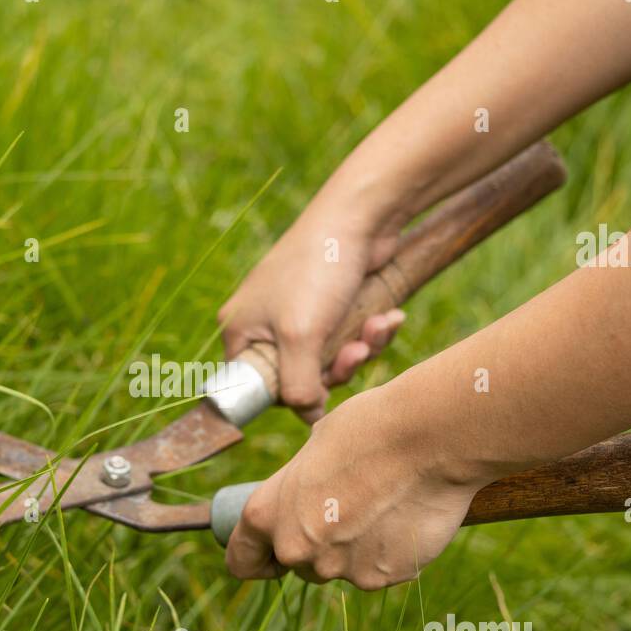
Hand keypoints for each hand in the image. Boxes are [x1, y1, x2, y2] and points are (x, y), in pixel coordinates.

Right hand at [218, 214, 406, 422]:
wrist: (361, 215)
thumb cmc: (318, 269)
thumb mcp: (300, 337)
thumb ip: (297, 387)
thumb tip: (308, 415)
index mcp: (241, 331)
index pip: (257, 387)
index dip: (292, 394)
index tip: (320, 387)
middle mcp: (265, 323)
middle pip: (300, 376)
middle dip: (337, 367)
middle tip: (356, 351)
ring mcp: (298, 312)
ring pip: (331, 358)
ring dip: (361, 348)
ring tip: (377, 326)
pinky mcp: (330, 304)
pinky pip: (350, 336)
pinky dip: (371, 330)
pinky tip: (390, 316)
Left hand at [224, 385, 481, 589]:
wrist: (428, 437)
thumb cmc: (368, 429)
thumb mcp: (314, 450)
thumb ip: (299, 491)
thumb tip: (308, 500)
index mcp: (268, 515)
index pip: (242, 560)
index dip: (258, 557)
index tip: (272, 555)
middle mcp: (297, 550)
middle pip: (300, 564)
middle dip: (319, 545)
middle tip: (350, 508)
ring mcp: (341, 569)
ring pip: (342, 569)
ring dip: (356, 549)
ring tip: (384, 505)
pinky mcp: (383, 577)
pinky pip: (381, 570)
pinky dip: (391, 552)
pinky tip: (405, 516)